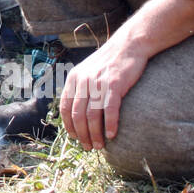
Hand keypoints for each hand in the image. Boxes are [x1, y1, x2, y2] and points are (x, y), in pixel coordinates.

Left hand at [57, 0, 193, 149]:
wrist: (128, 45)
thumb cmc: (109, 61)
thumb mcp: (88, 71)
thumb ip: (81, 87)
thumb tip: (78, 110)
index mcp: (74, 79)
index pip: (65, 107)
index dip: (69, 125)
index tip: (75, 137)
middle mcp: (83, 81)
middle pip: (78, 115)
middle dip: (82, 134)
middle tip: (88, 147)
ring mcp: (98, 83)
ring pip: (92, 115)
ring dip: (95, 134)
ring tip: (99, 145)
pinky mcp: (115, 84)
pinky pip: (109, 109)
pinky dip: (110, 124)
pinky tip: (112, 135)